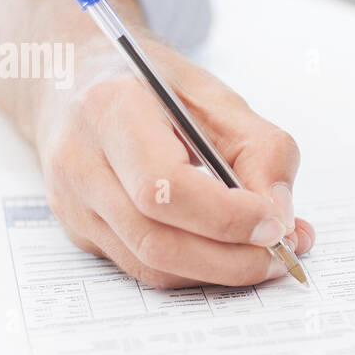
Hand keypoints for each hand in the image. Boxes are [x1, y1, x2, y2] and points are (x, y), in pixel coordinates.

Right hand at [35, 33, 314, 287]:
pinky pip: (144, 268)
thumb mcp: (218, 97)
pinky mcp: (80, 231)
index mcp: (110, 109)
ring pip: (151, 265)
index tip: (276, 223)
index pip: (164, 186)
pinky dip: (196, 270)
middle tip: (282, 255)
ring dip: (219, 272)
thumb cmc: (153, 87)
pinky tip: (229, 252)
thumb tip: (280, 220)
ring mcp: (72, 203)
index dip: (226, 216)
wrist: (74, 82)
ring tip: (266, 256)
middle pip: (155, 239)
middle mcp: (78, 161)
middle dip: (230, 260)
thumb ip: (262, 151)